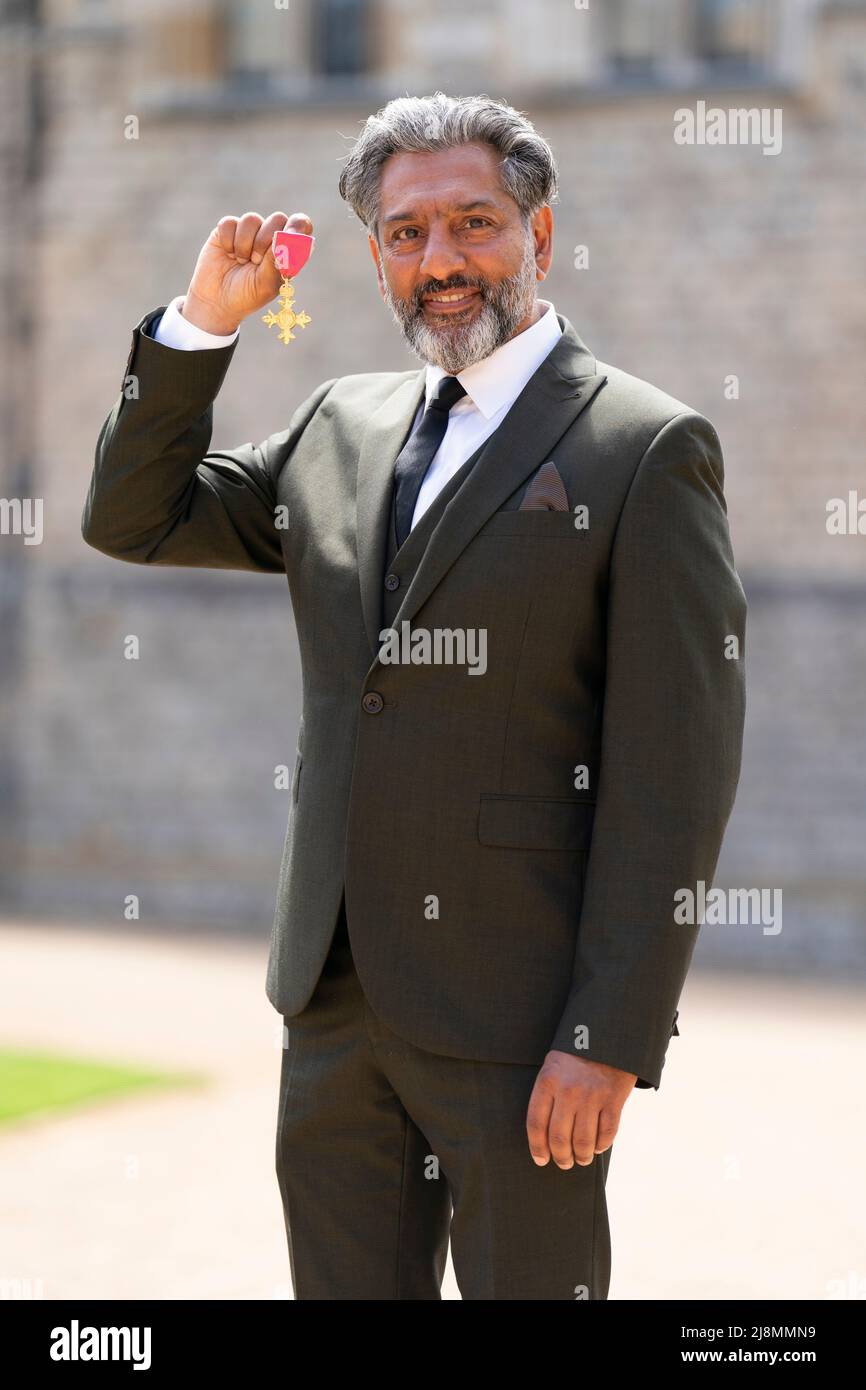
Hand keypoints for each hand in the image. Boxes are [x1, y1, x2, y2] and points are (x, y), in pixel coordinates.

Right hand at [182, 210, 312, 335]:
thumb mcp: (265, 285)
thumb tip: (284, 238)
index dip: (298, 225)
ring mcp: (250, 231)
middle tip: (255, 261)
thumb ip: (276, 262)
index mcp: (286, 251)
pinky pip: (230, 222)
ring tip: (241, 262)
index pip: (301, 226)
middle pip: (277, 218)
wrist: (217, 301)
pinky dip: (228, 241)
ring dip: (244, 244)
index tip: (291, 235)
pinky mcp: (228, 229)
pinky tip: (228, 255)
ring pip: (251, 219)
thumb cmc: (247, 296)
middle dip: (265, 240)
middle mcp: (270, 237)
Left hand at [526, 1050, 636, 1168]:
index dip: (537, 1147)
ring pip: (583, 1141)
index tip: (541, 1160)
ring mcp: (592, 1095)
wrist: (609, 1033)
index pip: (535, 1123)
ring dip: (581, 1156)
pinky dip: (601, 1145)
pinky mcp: (614, 1098)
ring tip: (581, 1159)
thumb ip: (548, 1095)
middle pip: (559, 1137)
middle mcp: (568, 1090)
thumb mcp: (554, 1066)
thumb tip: (545, 1135)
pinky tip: (598, 1147)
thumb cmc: (576, 1054)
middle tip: (564, 1163)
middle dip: (561, 1157)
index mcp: (548, 1080)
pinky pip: (607, 1133)